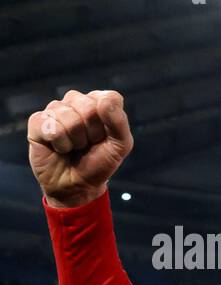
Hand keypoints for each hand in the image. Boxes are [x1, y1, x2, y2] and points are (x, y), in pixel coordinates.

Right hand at [28, 89, 133, 208]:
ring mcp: (55, 109)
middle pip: (88, 106)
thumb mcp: (120, 146)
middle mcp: (76, 101)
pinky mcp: (37, 121)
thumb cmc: (99, 163)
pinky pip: (51, 127)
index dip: (110, 124)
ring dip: (75, 141)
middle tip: (88, 144)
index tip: (105, 137)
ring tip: (74, 147)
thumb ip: (119, 122)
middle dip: (92, 133)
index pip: (109, 99)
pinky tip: (59, 148)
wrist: (76, 185)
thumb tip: (105, 100)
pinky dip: (60, 144)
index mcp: (99, 103)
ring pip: (69, 118)